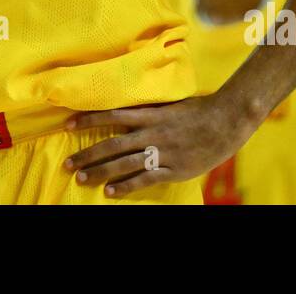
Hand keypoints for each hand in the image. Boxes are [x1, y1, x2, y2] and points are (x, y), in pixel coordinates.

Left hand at [63, 94, 253, 198]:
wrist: (228, 120)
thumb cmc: (199, 110)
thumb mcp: (170, 102)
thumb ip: (149, 107)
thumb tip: (125, 105)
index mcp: (150, 114)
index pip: (112, 115)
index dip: (89, 119)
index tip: (68, 124)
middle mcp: (152, 133)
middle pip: (113, 144)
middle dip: (88, 154)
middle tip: (68, 163)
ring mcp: (163, 152)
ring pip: (124, 163)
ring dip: (101, 171)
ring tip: (81, 178)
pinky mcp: (174, 169)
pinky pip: (145, 179)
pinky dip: (126, 186)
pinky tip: (110, 192)